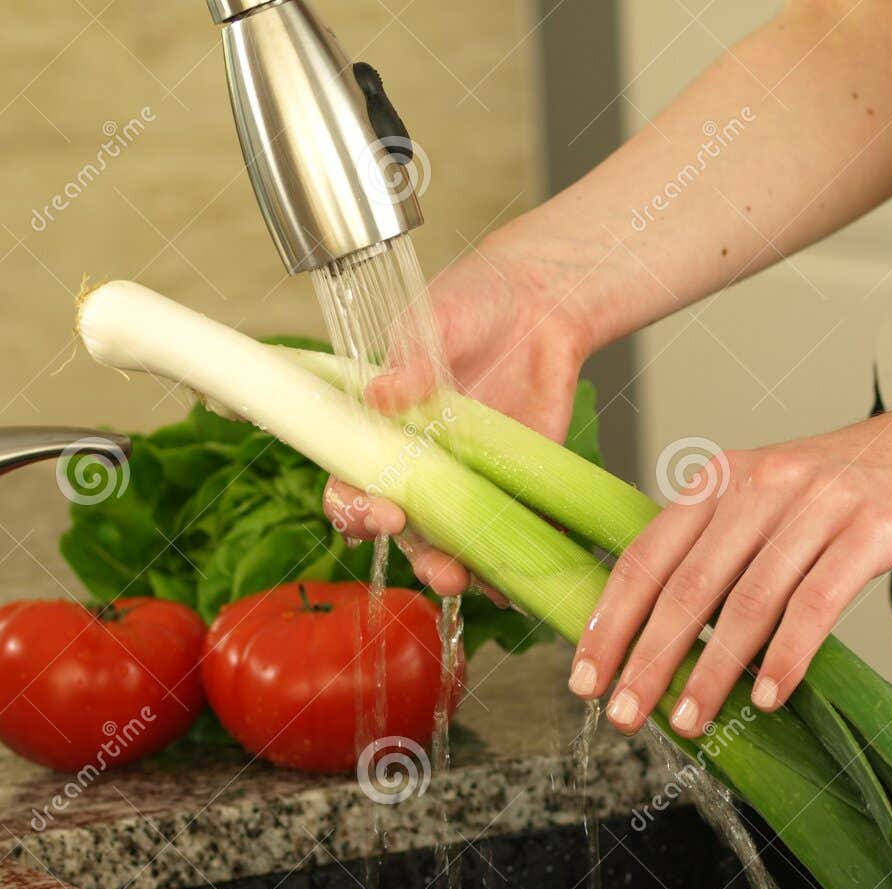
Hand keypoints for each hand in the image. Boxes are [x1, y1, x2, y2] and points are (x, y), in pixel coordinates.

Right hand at [323, 240, 589, 594]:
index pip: (353, 485)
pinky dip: (518, 563)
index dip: (357, 508)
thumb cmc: (470, 304)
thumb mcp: (435, 321)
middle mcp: (422, 468)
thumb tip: (384, 393)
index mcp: (383, 432)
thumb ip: (412, 359)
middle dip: (418, 558)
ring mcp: (470, 483)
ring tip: (474, 584)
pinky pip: (514, 535)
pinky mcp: (516, 487)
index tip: (384, 512)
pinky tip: (524, 579)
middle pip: (405, 532)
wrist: (537, 301)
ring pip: (455, 545)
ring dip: (462, 572)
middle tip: (437, 567)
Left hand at [567, 408, 891, 736]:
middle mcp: (760, 485)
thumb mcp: (774, 499)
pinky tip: (768, 698)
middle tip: (620, 715)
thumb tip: (665, 632)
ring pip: (747, 601)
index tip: (583, 677)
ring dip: (712, 672)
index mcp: (722, 480)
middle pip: (686, 585)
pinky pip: (816, 602)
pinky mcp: (871, 527)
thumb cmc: (857, 488)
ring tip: (689, 723)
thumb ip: (722, 548)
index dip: (610, 620)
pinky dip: (785, 656)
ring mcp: (817, 504)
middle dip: (646, 658)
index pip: (646, 556)